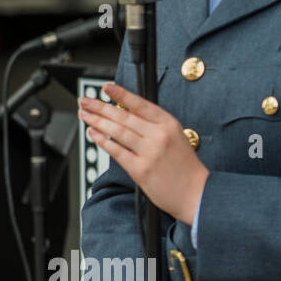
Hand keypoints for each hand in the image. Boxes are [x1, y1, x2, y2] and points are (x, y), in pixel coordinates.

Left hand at [78, 81, 208, 223]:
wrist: (196, 193)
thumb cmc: (184, 166)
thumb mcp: (175, 136)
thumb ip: (153, 125)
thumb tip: (126, 113)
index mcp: (168, 124)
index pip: (139, 104)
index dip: (121, 94)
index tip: (106, 87)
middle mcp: (159, 135)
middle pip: (123, 116)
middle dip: (100, 107)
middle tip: (85, 101)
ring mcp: (149, 152)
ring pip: (117, 131)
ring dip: (97, 121)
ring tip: (84, 115)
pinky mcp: (140, 169)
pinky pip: (117, 151)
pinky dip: (102, 141)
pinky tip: (92, 133)